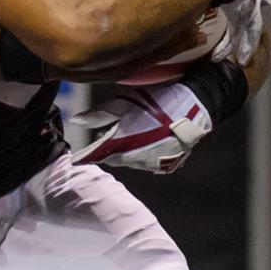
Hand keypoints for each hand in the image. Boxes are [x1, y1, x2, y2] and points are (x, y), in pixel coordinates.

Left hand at [70, 82, 211, 173]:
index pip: (96, 155)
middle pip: (114, 157)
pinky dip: (143, 154)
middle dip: (108, 148)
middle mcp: (135, 160)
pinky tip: (148, 139)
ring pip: (130, 160)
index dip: (85, 156)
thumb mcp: (124, 103)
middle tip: (107, 133)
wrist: (195, 109)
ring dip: (127, 150)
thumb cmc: (156, 103)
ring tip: (133, 131)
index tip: (75, 160)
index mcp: (122, 144)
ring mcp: (152, 165)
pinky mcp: (166, 166)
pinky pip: (147, 162)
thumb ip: (99, 115)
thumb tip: (76, 121)